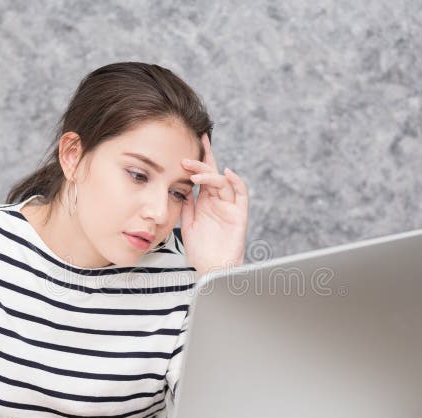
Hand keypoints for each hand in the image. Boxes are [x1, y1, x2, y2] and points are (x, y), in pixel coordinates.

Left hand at [180, 133, 248, 277]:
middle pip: (213, 173)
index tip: (187, 143)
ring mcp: (229, 206)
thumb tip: (180, 185)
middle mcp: (218, 200)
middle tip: (188, 153)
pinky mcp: (239, 215)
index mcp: (205, 201)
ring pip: (223, 181)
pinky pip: (241, 193)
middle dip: (203, 159)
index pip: (201, 174)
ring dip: (210, 173)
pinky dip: (236, 181)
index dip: (197, 158)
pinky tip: (226, 173)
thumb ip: (186, 204)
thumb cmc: (200, 251)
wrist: (212, 269)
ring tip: (194, 173)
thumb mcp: (186, 223)